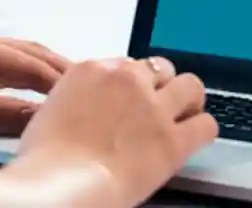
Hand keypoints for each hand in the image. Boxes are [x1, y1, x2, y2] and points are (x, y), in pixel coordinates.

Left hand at [0, 27, 71, 133]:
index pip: (24, 61)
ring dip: (42, 68)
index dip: (54, 79)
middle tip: (89, 85)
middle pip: (26, 50)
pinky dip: (22, 74)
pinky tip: (33, 84)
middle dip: (57, 66)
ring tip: (69, 86)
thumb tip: (34, 116)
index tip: (80, 95)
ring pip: (14, 54)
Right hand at [16, 57, 217, 206]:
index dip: (132, 84)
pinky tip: (195, 138)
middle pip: (160, 68)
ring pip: (191, 86)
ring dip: (188, 100)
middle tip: (158, 106)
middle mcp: (127, 80)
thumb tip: (89, 111)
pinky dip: (203, 130)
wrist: (59, 186)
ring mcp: (153, 108)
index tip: (131, 98)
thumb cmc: (45, 161)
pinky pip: (206, 125)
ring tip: (185, 115)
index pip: (126, 65)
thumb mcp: (51, 112)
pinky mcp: (173, 140)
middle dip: (161, 86)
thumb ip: (79, 101)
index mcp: (92, 71)